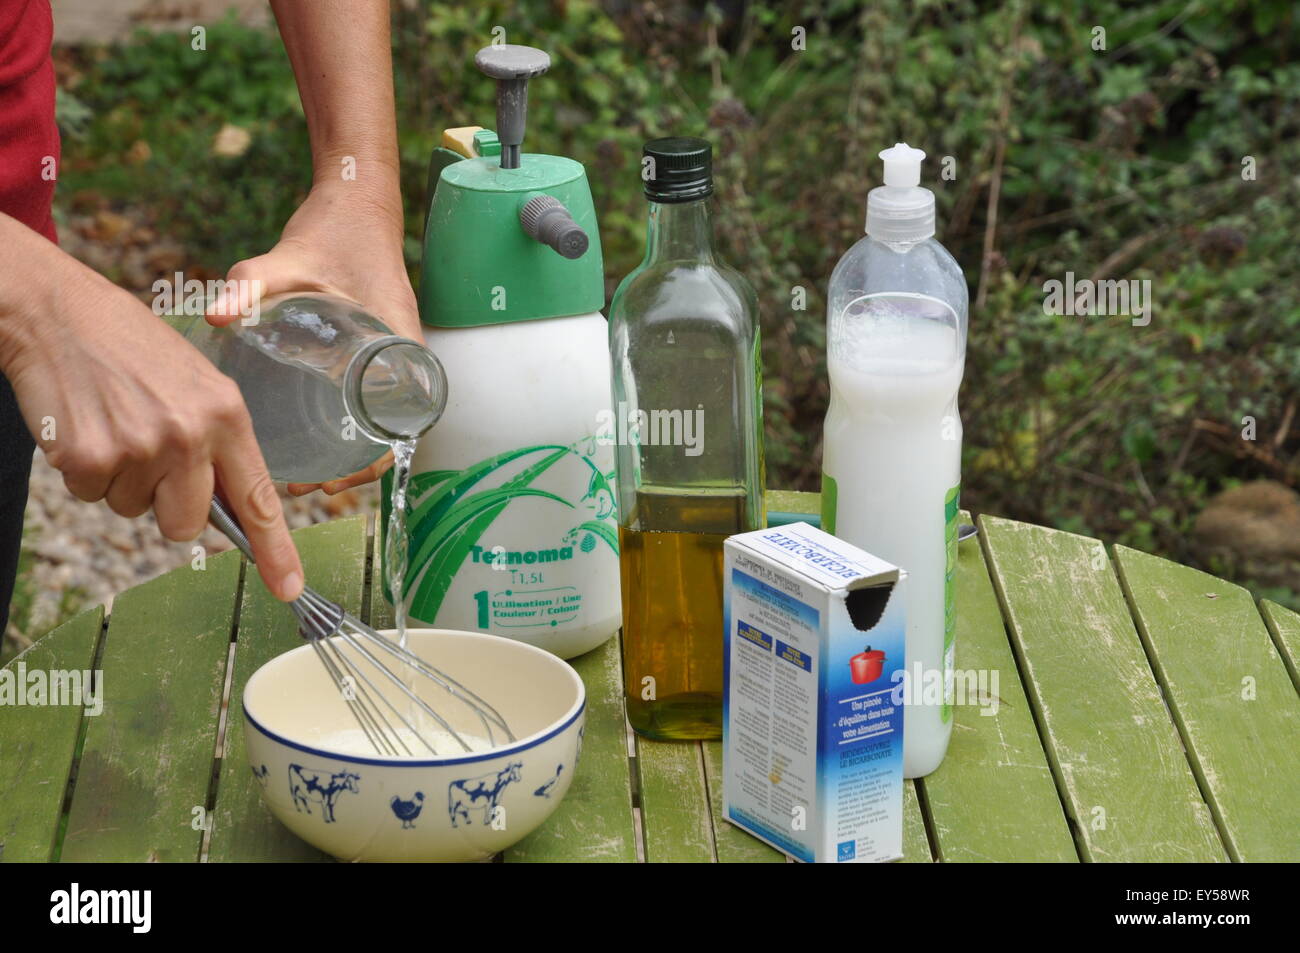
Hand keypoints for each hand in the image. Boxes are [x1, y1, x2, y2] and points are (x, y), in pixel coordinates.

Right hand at [2, 250, 304, 602]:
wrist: (59, 313)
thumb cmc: (133, 349)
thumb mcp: (199, 384)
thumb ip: (220, 441)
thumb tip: (233, 507)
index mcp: (227, 414)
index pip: (258, 497)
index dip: (275, 550)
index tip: (289, 587)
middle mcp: (189, 435)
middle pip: (186, 525)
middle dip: (166, 506)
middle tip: (150, 455)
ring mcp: (138, 448)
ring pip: (133, 511)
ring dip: (121, 480)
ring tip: (116, 424)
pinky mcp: (88, 458)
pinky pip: (89, 496)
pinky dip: (83, 471)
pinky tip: (86, 425)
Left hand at [208, 177, 417, 496]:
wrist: (352, 208)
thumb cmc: (329, 236)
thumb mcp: (284, 263)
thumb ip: (250, 287)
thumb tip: (216, 316)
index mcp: (401, 351)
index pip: (402, 430)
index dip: (370, 465)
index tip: (329, 482)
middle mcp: (402, 365)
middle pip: (386, 438)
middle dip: (346, 470)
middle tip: (299, 486)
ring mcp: (388, 363)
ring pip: (377, 428)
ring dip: (344, 456)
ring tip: (296, 476)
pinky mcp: (372, 359)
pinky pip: (367, 408)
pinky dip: (344, 432)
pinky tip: (303, 441)